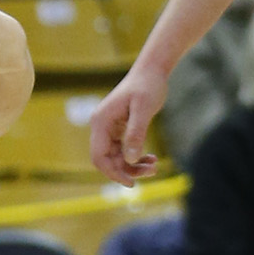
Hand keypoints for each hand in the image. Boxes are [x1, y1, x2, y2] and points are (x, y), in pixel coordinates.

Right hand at [89, 63, 165, 184]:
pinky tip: (151, 158)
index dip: (112, 173)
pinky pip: (123, 150)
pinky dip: (136, 157)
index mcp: (101, 122)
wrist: (151, 71)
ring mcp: (109, 128)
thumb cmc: (147, 86)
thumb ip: (136, 133)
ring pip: (116, 157)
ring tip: (154, 166)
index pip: (98, 156)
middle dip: (127, 170)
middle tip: (152, 171)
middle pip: (107, 159)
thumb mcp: (144, 109)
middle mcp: (101, 126)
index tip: (131, 183)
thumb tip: (130, 159)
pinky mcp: (119, 129)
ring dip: (133, 165)